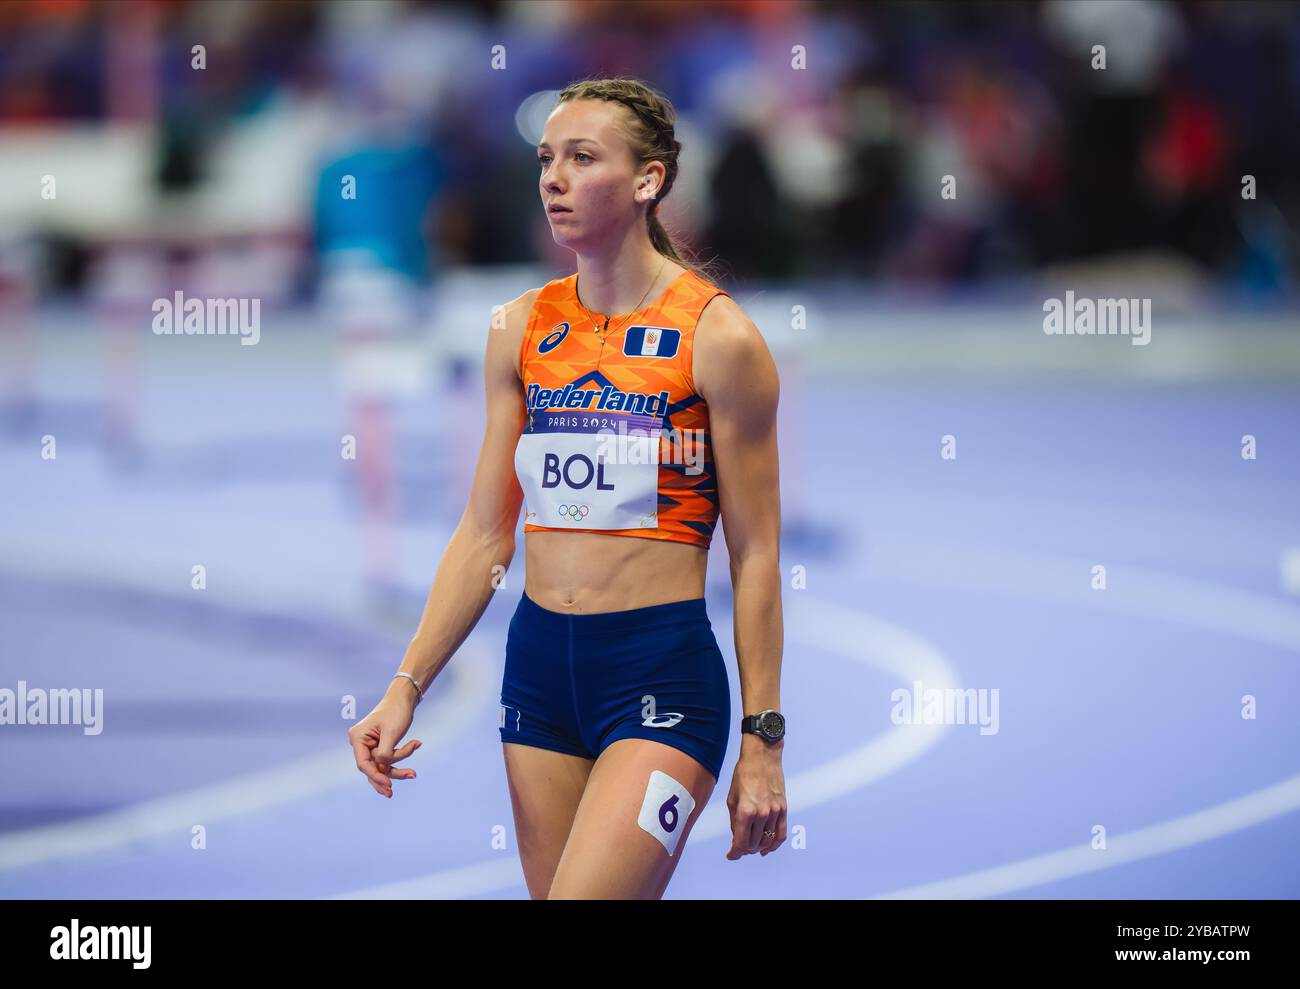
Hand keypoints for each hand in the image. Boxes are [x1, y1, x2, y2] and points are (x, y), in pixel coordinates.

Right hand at [348, 685, 422, 797]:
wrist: (404, 699)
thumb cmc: (396, 712)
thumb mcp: (392, 732)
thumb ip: (386, 753)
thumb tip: (382, 769)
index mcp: (358, 737)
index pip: (363, 763)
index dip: (375, 775)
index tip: (388, 784)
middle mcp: (360, 743)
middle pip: (372, 768)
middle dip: (385, 778)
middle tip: (391, 793)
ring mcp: (370, 746)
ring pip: (381, 766)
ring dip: (397, 770)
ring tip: (414, 774)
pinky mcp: (379, 748)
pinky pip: (388, 761)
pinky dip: (401, 759)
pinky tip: (416, 745)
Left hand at [725, 735, 786, 858]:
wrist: (762, 757)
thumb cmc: (743, 775)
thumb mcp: (732, 798)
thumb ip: (735, 821)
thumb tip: (737, 838)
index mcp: (745, 811)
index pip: (740, 842)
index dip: (734, 852)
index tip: (730, 855)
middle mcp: (762, 814)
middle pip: (753, 844)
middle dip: (744, 849)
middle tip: (738, 848)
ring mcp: (775, 812)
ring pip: (767, 841)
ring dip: (757, 847)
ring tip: (751, 847)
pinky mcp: (783, 809)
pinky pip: (781, 833)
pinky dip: (774, 844)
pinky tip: (767, 849)